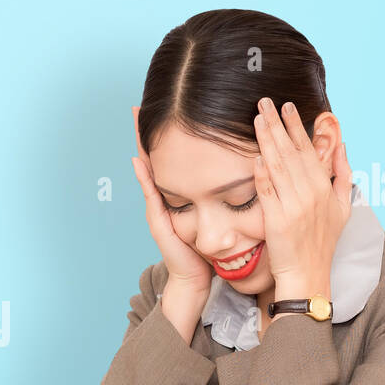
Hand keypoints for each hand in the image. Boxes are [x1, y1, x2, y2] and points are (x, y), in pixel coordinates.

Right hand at [131, 106, 213, 299]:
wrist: (197, 278)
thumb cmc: (211, 250)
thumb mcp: (222, 215)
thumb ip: (228, 197)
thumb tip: (250, 170)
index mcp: (182, 194)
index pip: (174, 158)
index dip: (169, 135)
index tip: (168, 107)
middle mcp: (167, 197)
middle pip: (156, 157)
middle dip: (147, 132)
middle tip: (140, 106)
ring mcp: (159, 207)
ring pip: (149, 169)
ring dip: (141, 145)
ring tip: (135, 121)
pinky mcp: (158, 220)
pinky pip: (150, 193)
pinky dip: (143, 176)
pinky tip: (139, 158)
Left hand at [251, 97, 350, 297]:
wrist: (307, 274)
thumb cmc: (323, 242)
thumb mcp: (343, 208)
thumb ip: (343, 175)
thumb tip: (343, 146)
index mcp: (325, 189)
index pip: (308, 151)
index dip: (296, 128)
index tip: (286, 107)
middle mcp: (310, 194)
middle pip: (291, 152)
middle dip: (277, 125)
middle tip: (264, 102)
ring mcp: (293, 207)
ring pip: (278, 166)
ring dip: (267, 140)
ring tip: (257, 119)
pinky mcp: (276, 221)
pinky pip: (268, 192)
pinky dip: (262, 173)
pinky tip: (254, 155)